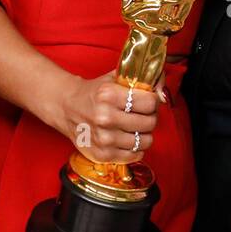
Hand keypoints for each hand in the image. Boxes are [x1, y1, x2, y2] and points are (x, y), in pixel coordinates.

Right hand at [44, 69, 165, 163]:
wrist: (66, 107)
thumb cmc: (95, 92)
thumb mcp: (116, 77)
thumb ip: (145, 79)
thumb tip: (164, 93)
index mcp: (108, 95)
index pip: (150, 103)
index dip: (153, 101)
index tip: (148, 101)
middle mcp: (104, 118)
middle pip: (150, 122)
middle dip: (150, 117)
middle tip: (142, 114)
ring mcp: (103, 139)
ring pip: (145, 141)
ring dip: (144, 134)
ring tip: (134, 126)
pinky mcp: (102, 155)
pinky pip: (135, 155)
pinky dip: (136, 147)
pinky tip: (127, 138)